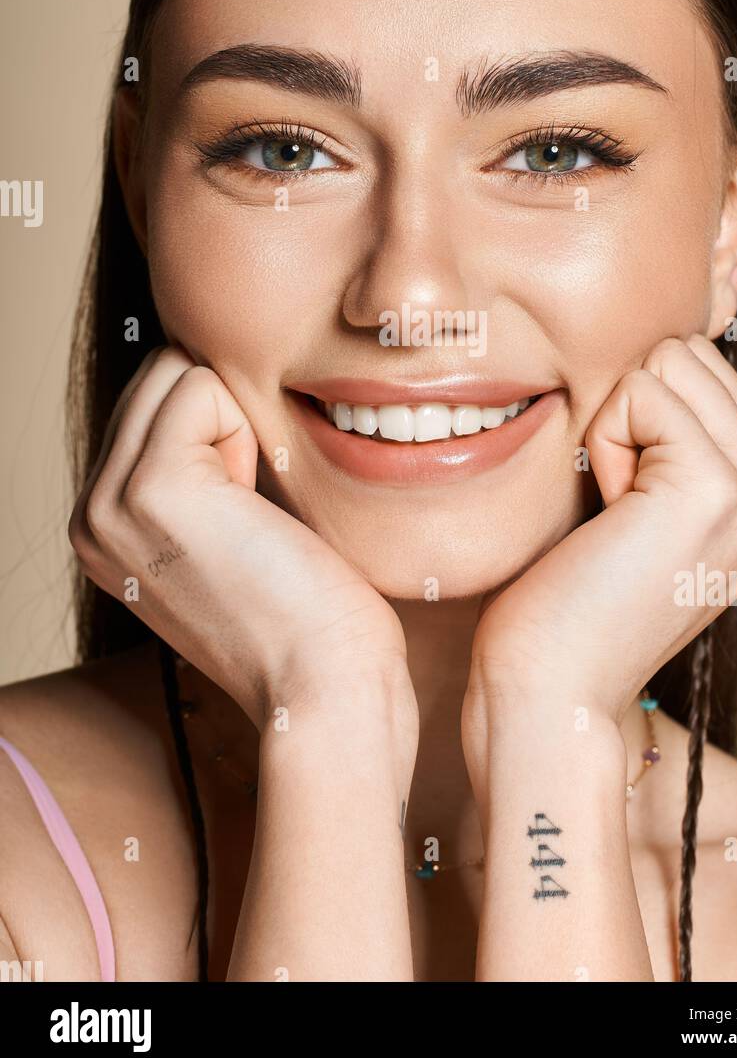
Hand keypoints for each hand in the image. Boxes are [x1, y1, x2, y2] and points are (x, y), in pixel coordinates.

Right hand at [68, 345, 414, 729]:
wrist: (324, 685)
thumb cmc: (305, 612)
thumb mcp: (226, 534)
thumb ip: (198, 470)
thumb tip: (208, 382)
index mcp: (102, 527)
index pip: (148, 404)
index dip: (218, 434)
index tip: (242, 519)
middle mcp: (90, 517)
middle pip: (155, 378)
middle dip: (223, 418)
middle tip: (251, 514)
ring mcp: (110, 503)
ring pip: (175, 372)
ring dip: (235, 422)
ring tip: (249, 514)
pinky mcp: (153, 486)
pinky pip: (201, 385)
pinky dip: (246, 429)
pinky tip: (254, 508)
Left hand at [465, 334, 736, 724]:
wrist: (555, 684)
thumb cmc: (575, 592)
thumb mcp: (649, 501)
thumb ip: (680, 434)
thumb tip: (669, 349)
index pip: (701, 369)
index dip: (640, 422)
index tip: (631, 508)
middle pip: (686, 356)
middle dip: (630, 418)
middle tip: (619, 512)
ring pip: (665, 364)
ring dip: (616, 430)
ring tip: (617, 516)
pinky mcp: (717, 485)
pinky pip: (639, 390)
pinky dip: (603, 444)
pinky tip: (609, 516)